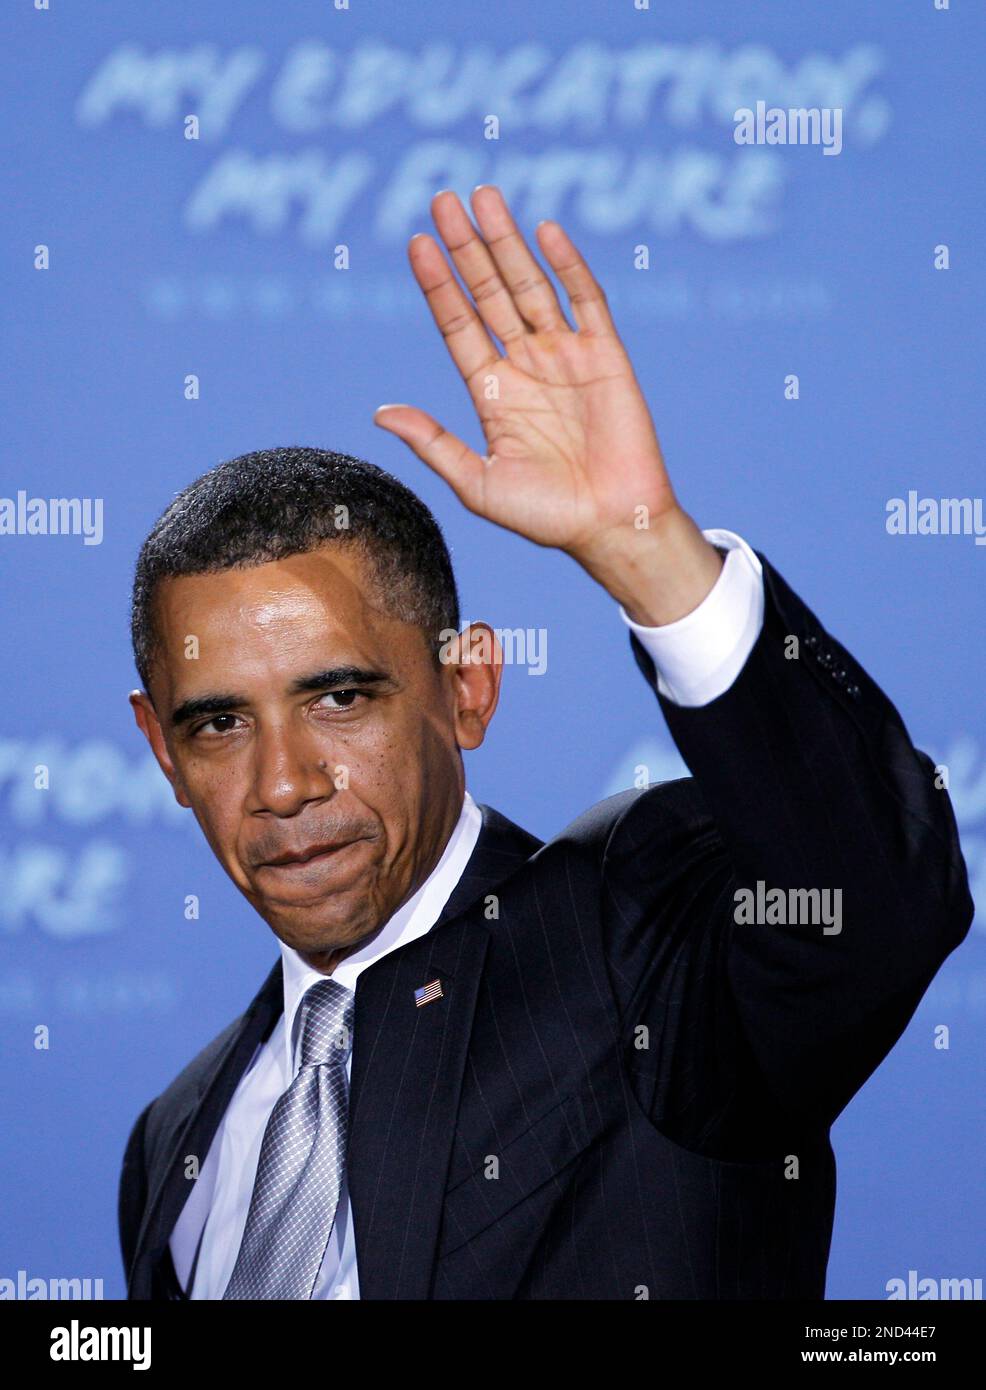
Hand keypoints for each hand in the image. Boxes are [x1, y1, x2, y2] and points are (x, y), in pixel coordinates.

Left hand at [374, 186, 721, 623]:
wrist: (613, 526)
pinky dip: (568, 265)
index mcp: (492, 393)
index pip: (457, 324)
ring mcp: (566, 356)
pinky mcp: (606, 356)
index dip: (438, 285)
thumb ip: (433, 444)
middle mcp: (526, 366)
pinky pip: (586, 300)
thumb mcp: (477, 484)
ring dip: (507, 242)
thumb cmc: (547, 517)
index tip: (416, 243)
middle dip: (466, 247)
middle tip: (442, 199)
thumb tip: (380, 413)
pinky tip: (545, 232)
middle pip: (488, 293)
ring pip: (530, 285)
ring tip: (483, 197)